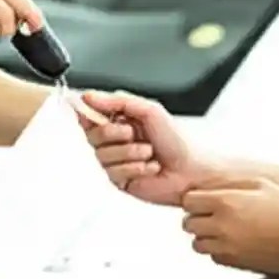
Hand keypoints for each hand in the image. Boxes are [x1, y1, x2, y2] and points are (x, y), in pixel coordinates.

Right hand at [74, 90, 219, 205]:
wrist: (193, 171)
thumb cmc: (177, 140)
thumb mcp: (149, 110)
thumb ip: (117, 101)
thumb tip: (89, 96)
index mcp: (121, 119)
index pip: (91, 113)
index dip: (86, 112)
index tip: (87, 109)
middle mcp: (116, 140)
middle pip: (93, 135)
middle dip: (114, 133)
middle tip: (133, 134)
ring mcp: (117, 161)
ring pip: (102, 155)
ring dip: (130, 153)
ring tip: (149, 153)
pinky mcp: (121, 181)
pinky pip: (114, 173)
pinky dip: (135, 168)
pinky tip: (150, 167)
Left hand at [182, 177, 278, 276]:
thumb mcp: (260, 184)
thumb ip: (230, 183)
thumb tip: (210, 185)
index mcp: (226, 202)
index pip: (188, 201)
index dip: (195, 200)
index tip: (203, 201)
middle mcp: (222, 225)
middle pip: (187, 223)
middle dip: (197, 218)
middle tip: (211, 215)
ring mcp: (227, 246)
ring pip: (197, 243)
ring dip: (205, 236)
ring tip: (222, 230)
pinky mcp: (235, 262)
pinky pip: (213, 257)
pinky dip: (218, 250)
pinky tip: (232, 242)